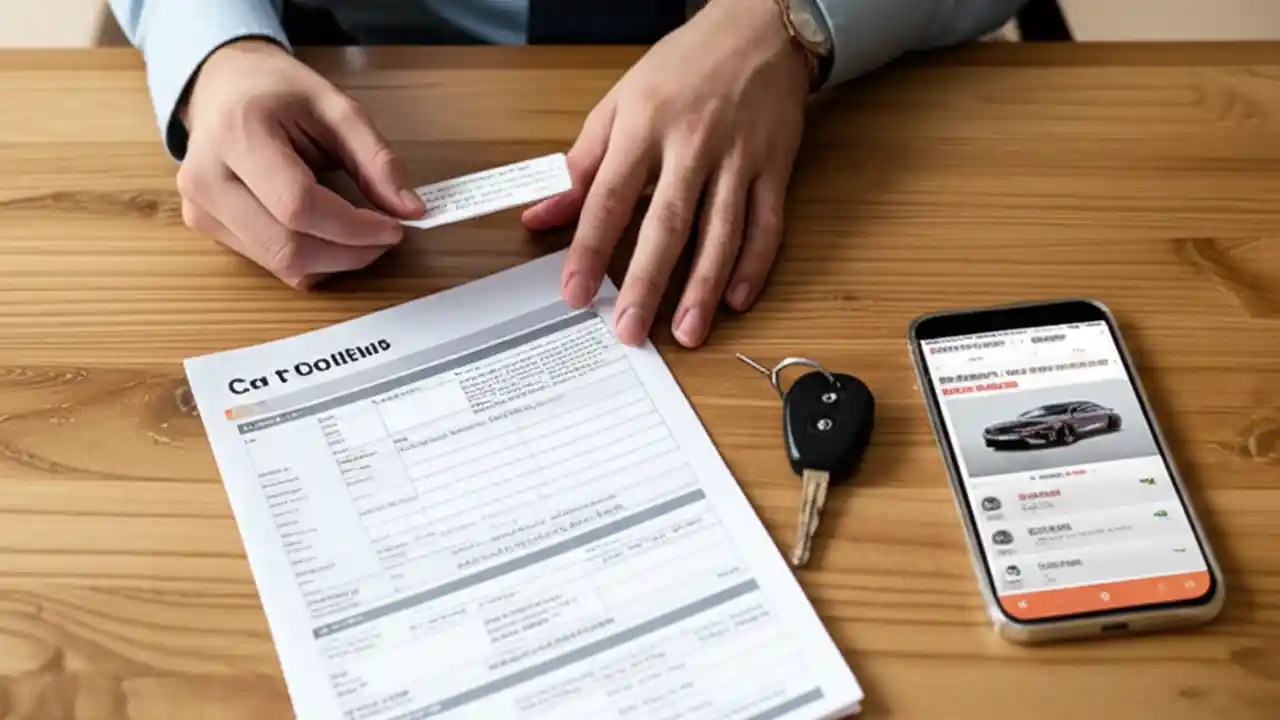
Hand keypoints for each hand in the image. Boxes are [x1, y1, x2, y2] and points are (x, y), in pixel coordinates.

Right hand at [178, 39, 424, 287]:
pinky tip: (330, 237)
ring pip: (280, 264)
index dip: (354, 228)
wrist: (223, 86)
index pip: (298, 205)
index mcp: (238, 133)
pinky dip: (312, 261)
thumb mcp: (336, 108)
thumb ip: (376, 159)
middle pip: (287, 247)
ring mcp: (201, 207)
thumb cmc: (277, 92)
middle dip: (349, 253)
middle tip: (385, 238)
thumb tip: (410, 209)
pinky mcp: (206, 226)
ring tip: (362, 236)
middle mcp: (208, 177)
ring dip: (334, 262)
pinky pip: (270, 263)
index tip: (394, 227)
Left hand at [522, 0, 808, 346]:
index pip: (609, 198)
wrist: (759, 31)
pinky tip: (736, 299)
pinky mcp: (775, 167)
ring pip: (721, 233)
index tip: (574, 292)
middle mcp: (692, 144)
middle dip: (646, 283)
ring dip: (703, 288)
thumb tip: (540, 216)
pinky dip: (754, 265)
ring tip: (687, 333)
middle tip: (630, 331)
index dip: (588, 249)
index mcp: (643, 126)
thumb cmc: (682, 67)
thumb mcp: (619, 104)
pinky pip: (767, 225)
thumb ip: (581, 164)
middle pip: (666, 225)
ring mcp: (738, 158)